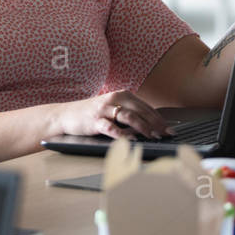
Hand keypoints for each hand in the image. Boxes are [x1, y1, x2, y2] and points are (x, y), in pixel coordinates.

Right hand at [54, 90, 172, 139]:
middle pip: (141, 111)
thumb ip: (129, 112)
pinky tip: (131, 140)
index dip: (160, 119)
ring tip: (153, 137)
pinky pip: (111, 128)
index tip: (170, 129)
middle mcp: (114, 99)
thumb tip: (152, 125)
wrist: (65, 115)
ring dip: (144, 128)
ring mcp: (104, 110)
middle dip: (156, 124)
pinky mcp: (94, 121)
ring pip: (129, 117)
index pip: (146, 107)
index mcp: (122, 95)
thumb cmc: (91, 113)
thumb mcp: (112, 108)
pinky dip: (123, 135)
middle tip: (166, 135)